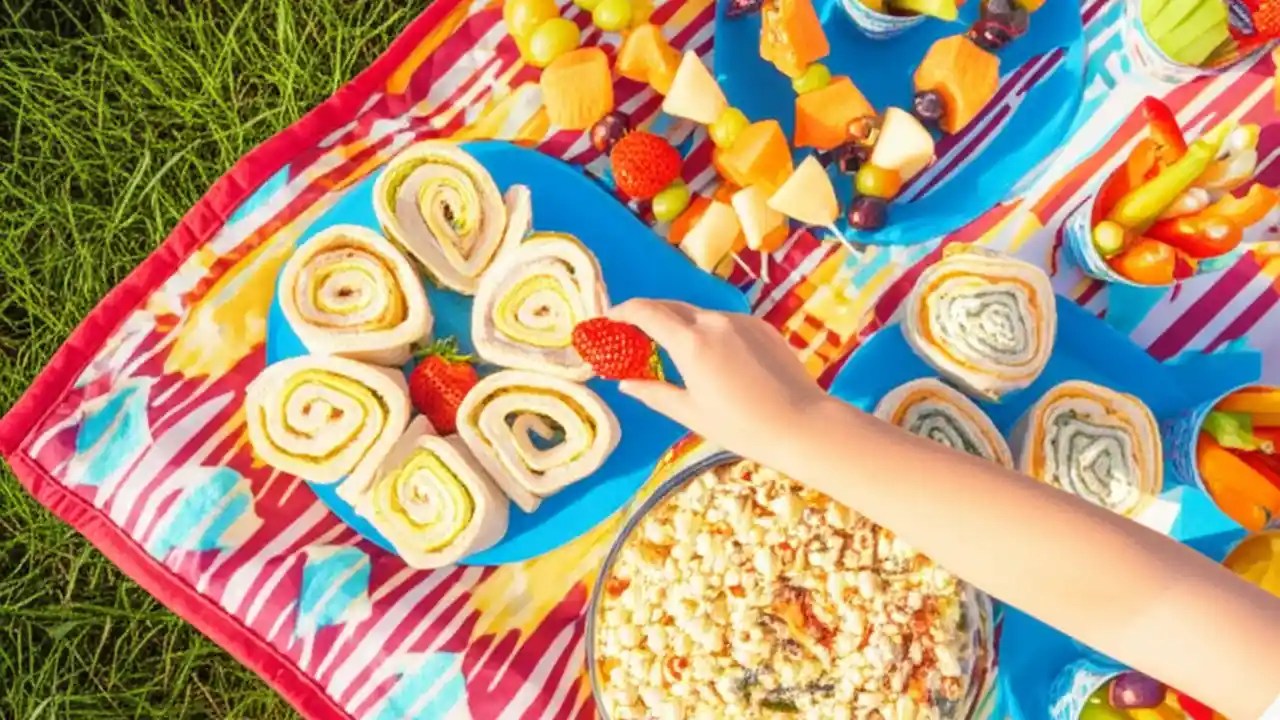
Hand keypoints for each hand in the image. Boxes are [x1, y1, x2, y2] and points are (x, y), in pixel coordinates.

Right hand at [609, 299, 831, 464]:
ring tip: (676, 350)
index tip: (610, 318)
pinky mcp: (762, 327)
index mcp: (691, 343)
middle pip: (672, 307)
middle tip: (633, 331)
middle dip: (648, 314)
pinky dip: (710, 332)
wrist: (802, 424)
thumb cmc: (742, 426)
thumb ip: (654, 393)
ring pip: (701, 315)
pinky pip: (727, 323)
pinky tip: (715, 359)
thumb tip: (625, 383)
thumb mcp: (691, 413)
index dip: (623, 311)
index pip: (647, 312)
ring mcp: (741, 321)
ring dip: (682, 325)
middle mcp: (714, 322)